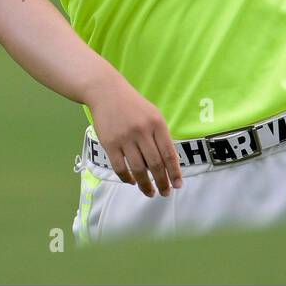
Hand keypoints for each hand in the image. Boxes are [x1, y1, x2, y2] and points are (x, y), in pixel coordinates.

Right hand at [84, 73, 182, 197]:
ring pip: (138, 169)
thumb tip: (168, 163)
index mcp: (157, 124)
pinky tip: (132, 182)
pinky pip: (120, 167)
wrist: (107, 92)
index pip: (169, 153)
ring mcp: (125, 138)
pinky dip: (127, 178)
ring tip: (150, 192)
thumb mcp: (153, 115)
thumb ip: (161, 136)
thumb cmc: (134, 105)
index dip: (174, 172)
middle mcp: (142, 131)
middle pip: (155, 164)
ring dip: (145, 184)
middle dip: (162, 182)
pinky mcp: (109, 143)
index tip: (177, 185)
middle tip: (165, 193)